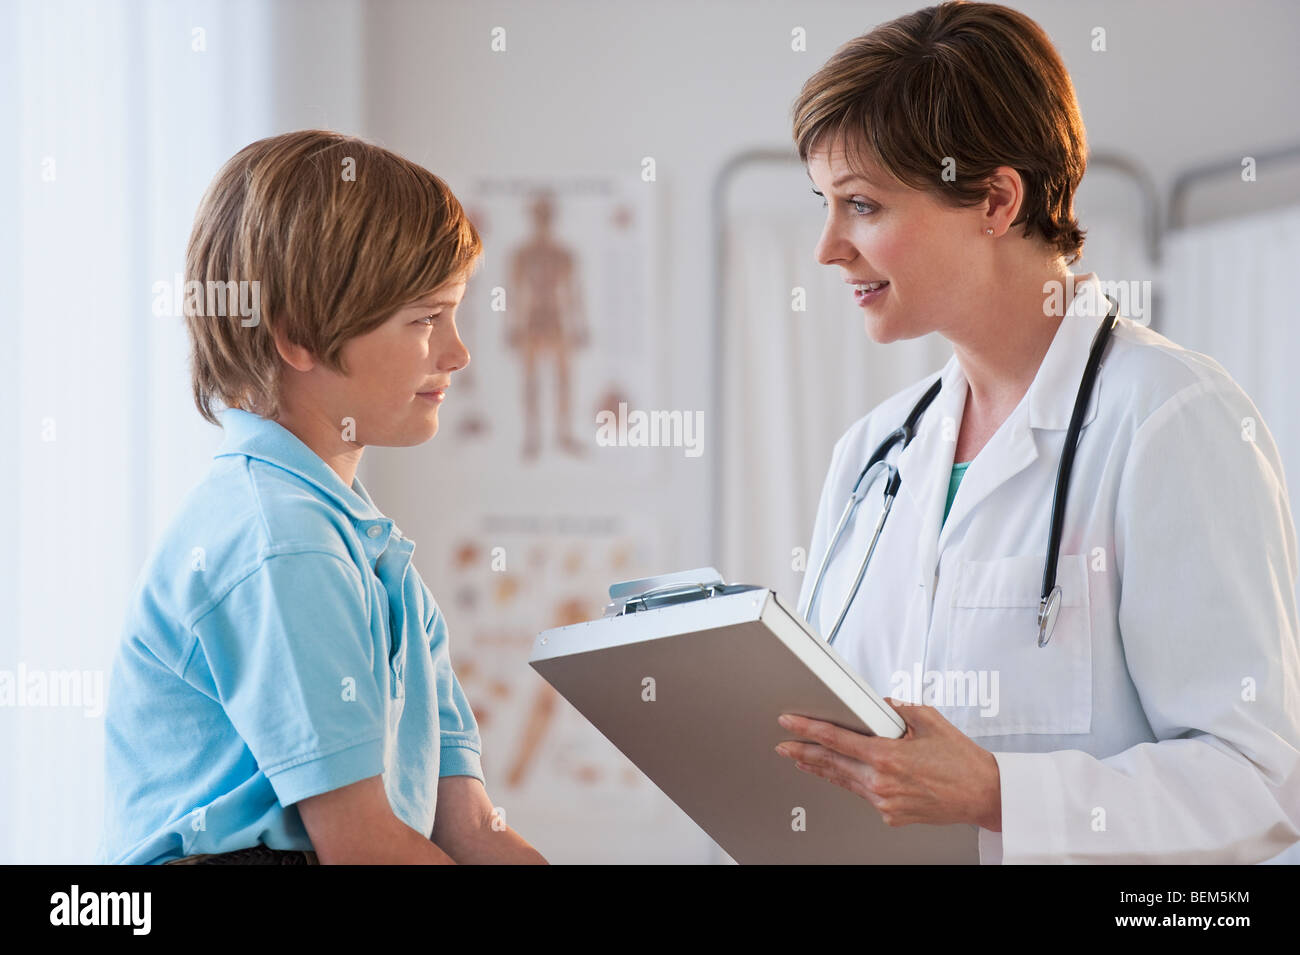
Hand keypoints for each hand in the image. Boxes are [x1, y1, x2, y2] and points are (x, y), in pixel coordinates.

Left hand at [774, 698, 1001, 830]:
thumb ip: (896, 708)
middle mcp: (881, 782)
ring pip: (844, 781)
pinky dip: (853, 781)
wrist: (984, 794)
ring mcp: (885, 802)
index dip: (807, 730)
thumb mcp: (928, 719)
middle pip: (831, 764)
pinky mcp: (891, 815)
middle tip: (783, 745)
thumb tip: (877, 703)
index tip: (789, 724)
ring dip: (821, 769)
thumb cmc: (962, 759)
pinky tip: (842, 774)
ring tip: (803, 759)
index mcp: (887, 756)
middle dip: (803, 753)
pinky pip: (864, 794)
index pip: (835, 740)